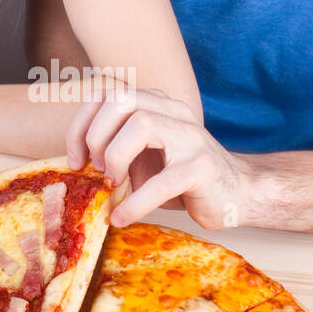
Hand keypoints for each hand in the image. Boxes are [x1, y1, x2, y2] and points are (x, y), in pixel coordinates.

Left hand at [66, 87, 255, 231]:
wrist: (238, 194)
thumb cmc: (183, 179)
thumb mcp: (144, 159)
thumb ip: (116, 152)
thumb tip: (75, 165)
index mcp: (156, 105)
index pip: (106, 94)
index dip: (81, 124)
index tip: (75, 158)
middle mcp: (174, 113)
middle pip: (122, 99)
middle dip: (96, 136)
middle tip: (95, 169)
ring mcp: (191, 138)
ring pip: (142, 124)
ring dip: (115, 158)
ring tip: (112, 185)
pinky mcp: (202, 168)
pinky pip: (162, 181)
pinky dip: (134, 203)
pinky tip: (122, 217)